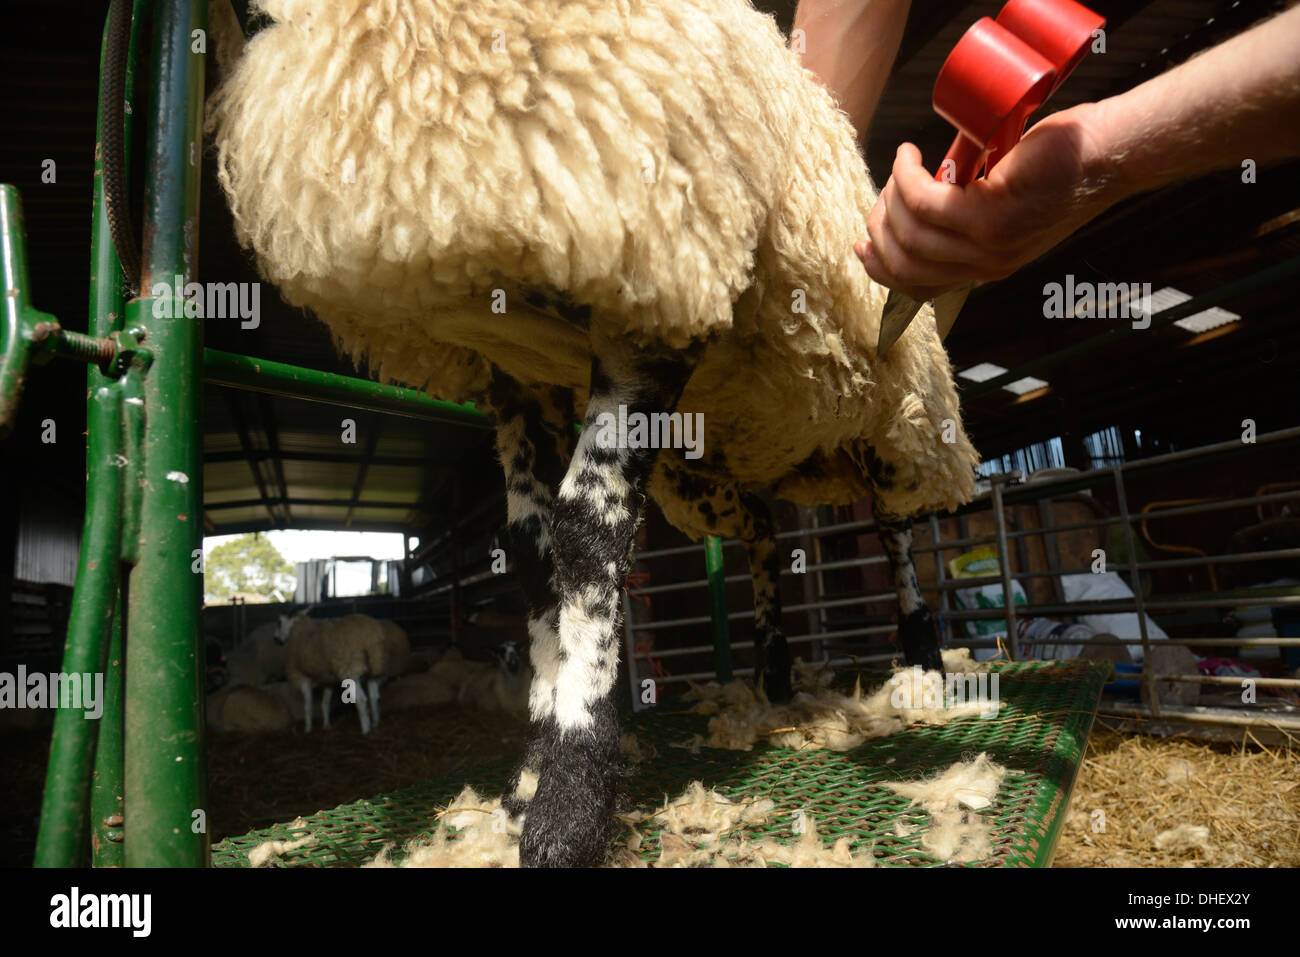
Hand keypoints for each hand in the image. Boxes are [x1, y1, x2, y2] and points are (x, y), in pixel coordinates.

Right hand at [855, 103, 1117, 300]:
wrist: (1108, 153)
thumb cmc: (1061, 168)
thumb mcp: (1007, 206)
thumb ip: (970, 220)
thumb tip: (916, 208)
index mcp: (986, 269)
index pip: (917, 287)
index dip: (880, 267)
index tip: (862, 242)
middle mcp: (985, 265)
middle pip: (903, 260)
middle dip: (879, 224)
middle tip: (889, 185)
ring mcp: (987, 245)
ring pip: (909, 230)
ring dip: (892, 194)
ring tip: (903, 164)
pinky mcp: (990, 215)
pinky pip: (925, 202)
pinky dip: (907, 176)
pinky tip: (910, 156)